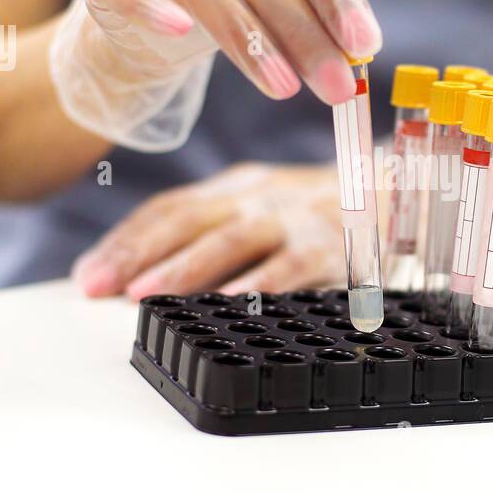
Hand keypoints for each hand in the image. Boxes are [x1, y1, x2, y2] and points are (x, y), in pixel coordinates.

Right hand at [49, 0, 381, 151]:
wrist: (136, 22)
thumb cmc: (220, 1)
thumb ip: (310, 11)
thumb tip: (359, 51)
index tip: (364, 43)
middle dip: (301, 29)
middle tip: (334, 84)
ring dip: (247, 37)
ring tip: (284, 88)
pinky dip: (152, 5)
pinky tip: (180, 34)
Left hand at [72, 163, 345, 299]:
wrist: (403, 197)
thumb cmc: (323, 217)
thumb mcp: (267, 213)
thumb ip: (214, 236)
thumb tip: (139, 279)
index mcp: (240, 188)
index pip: (171, 208)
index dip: (126, 240)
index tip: (89, 275)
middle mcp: (262, 196)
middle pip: (190, 218)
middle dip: (139, 252)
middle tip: (100, 285)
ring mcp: (298, 218)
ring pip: (233, 238)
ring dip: (186, 267)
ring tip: (147, 295)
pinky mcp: (333, 246)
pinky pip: (292, 266)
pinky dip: (260, 285)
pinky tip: (229, 304)